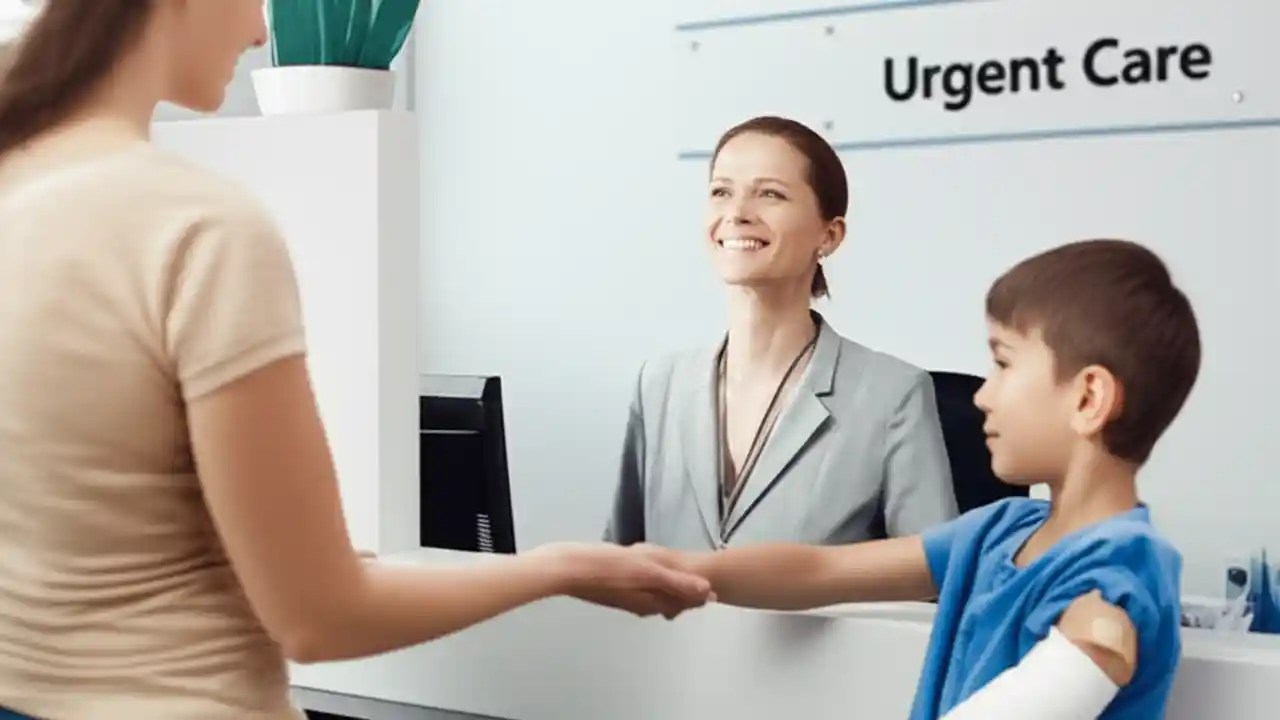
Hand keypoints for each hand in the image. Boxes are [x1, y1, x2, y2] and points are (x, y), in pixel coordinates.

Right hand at [533, 542, 712, 618]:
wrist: (563, 568)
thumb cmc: (604, 568)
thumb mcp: (646, 570)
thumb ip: (677, 582)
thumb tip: (708, 592)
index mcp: (649, 600)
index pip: (684, 602)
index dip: (700, 596)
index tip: (715, 591)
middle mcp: (638, 602)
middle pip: (670, 601)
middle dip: (686, 596)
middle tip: (702, 589)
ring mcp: (623, 596)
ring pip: (654, 596)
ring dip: (668, 590)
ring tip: (680, 581)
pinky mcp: (611, 587)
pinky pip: (638, 589)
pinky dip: (650, 584)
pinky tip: (644, 574)